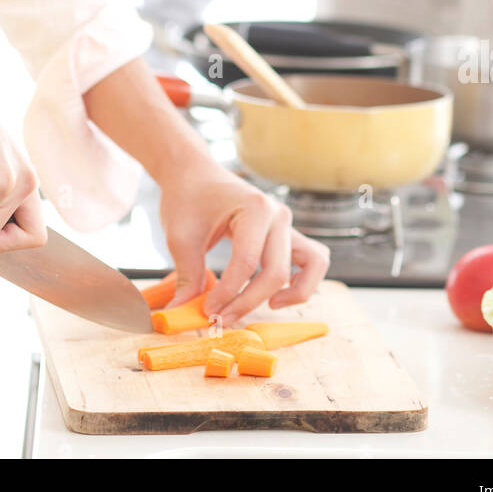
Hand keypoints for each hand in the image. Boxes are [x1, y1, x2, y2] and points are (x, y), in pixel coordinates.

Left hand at [159, 161, 329, 325]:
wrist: (194, 173)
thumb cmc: (187, 198)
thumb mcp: (180, 237)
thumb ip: (187, 277)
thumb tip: (181, 315)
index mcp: (254, 208)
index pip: (246, 263)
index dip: (227, 294)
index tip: (206, 311)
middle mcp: (277, 214)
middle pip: (276, 272)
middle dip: (248, 302)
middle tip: (221, 318)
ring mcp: (286, 223)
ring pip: (311, 264)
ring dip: (294, 293)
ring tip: (268, 306)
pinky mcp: (286, 232)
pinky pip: (312, 258)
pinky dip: (304, 280)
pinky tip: (278, 295)